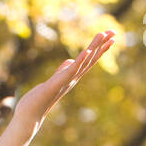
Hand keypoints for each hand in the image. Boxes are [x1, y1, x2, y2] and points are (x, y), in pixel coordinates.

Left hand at [0, 31, 114, 145]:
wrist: (31, 113)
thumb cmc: (41, 98)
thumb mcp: (54, 79)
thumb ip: (63, 70)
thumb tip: (70, 61)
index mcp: (73, 76)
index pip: (90, 60)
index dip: (100, 49)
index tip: (111, 38)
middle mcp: (73, 78)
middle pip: (91, 59)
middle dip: (102, 45)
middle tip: (115, 31)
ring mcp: (67, 80)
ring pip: (84, 62)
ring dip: (94, 48)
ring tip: (102, 34)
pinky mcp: (58, 82)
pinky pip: (71, 70)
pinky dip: (80, 60)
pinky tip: (87, 51)